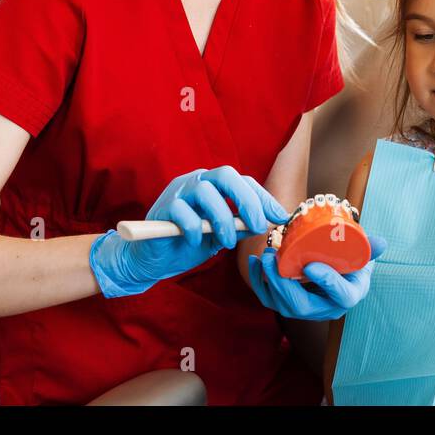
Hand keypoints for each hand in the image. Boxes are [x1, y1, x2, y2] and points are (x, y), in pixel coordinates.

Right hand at [89, 165, 291, 297]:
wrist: (154, 259)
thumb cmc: (189, 244)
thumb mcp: (221, 236)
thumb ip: (239, 226)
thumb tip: (267, 222)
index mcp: (215, 186)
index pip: (244, 182)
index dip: (264, 198)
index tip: (281, 217)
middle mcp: (198, 181)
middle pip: (227, 175)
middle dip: (247, 200)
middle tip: (257, 226)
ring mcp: (179, 191)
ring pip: (206, 192)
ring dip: (223, 219)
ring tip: (227, 242)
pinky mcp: (163, 206)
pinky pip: (182, 211)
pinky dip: (194, 228)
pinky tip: (196, 242)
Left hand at [247, 235, 387, 319]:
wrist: (337, 270)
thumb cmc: (351, 261)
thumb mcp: (362, 254)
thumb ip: (370, 248)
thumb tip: (381, 243)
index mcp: (348, 297)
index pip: (340, 296)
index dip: (326, 282)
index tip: (311, 265)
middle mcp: (326, 309)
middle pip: (302, 305)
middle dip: (283, 284)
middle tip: (272, 258)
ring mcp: (305, 309)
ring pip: (282, 305)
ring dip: (268, 282)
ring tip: (262, 257)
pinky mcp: (287, 304)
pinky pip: (269, 299)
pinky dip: (258, 282)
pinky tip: (253, 262)